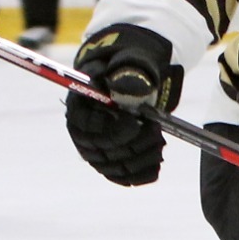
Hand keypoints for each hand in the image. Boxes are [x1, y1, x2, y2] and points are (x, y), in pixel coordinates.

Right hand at [65, 24, 180, 186]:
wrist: (132, 80)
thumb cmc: (126, 69)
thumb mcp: (126, 62)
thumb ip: (125, 73)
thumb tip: (126, 88)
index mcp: (79, 108)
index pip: (88, 127)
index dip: (113, 128)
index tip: (136, 121)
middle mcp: (83, 134)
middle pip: (105, 150)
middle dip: (135, 142)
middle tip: (155, 129)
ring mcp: (97, 153)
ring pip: (118, 166)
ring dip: (144, 156)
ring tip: (159, 140)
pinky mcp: (112, 164)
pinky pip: (125, 177)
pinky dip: (144, 173)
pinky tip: (157, 161)